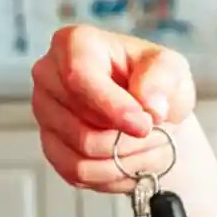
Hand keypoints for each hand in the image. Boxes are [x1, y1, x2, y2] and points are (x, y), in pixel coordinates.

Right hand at [31, 24, 196, 193]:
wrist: (151, 111)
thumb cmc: (156, 82)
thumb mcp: (172, 68)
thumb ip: (164, 80)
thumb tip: (150, 105)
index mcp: (75, 44)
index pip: (80, 78)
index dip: (114, 108)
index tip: (144, 124)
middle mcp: (49, 75)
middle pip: (83, 128)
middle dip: (130, 139)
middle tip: (156, 130)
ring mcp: (45, 112)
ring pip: (82, 155)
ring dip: (126, 157)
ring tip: (147, 141)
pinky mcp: (49, 144)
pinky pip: (77, 172)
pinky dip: (112, 172)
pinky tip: (129, 155)